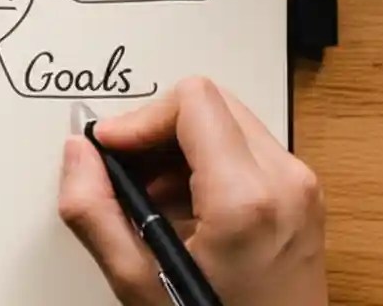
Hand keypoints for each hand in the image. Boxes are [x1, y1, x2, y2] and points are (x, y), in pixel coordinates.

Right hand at [58, 77, 328, 305]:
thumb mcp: (140, 282)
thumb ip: (95, 212)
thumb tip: (79, 155)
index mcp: (247, 199)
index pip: (192, 100)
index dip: (140, 117)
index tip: (112, 146)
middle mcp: (286, 181)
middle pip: (212, 103)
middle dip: (158, 131)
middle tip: (126, 171)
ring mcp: (301, 188)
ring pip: (229, 122)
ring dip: (180, 148)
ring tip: (152, 199)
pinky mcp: (303, 197)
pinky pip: (248, 150)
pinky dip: (207, 165)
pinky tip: (183, 209)